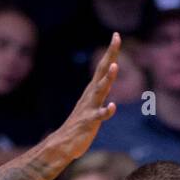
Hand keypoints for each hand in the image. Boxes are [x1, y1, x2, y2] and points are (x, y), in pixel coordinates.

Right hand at [52, 33, 119, 161]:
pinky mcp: (89, 122)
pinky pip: (99, 116)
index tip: (116, 35)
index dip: (111, 52)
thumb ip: (99, 95)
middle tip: (116, 38)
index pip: (103, 67)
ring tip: (115, 66)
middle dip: (110, 54)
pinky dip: (106, 111)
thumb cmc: (79, 126)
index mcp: (92, 90)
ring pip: (100, 90)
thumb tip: (105, 85)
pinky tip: (112, 107)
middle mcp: (91, 95)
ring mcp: (90, 108)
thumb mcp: (91, 106)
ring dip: (108, 79)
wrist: (62, 144)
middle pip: (102, 71)